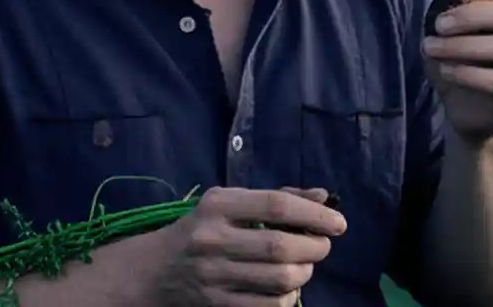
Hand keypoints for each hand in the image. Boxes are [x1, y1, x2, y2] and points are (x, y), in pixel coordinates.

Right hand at [145, 186, 345, 306]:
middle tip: (322, 245)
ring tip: (305, 265)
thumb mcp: (229, 204)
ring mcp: (213, 276)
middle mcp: (213, 239)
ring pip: (279, 280)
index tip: (338, 222)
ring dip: (304, 273)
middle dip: (315, 247)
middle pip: (281, 246)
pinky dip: (287, 298)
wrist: (153, 270)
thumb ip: (276, 198)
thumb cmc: (201, 229)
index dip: (314, 213)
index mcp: (218, 206)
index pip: (276, 205)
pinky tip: (286, 289)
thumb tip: (324, 197)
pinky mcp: (216, 305)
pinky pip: (267, 306)